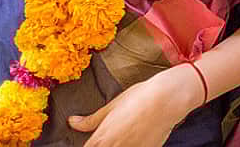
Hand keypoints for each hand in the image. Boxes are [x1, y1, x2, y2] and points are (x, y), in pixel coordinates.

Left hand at [68, 64, 202, 146]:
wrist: (168, 98)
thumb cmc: (140, 97)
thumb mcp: (113, 105)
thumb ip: (91, 119)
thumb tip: (72, 122)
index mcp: (102, 137)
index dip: (87, 146)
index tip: (92, 142)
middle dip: (102, 146)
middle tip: (112, 136)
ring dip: (117, 146)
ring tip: (123, 137)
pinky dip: (132, 146)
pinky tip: (135, 139)